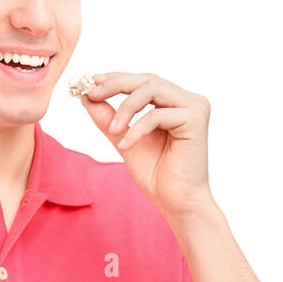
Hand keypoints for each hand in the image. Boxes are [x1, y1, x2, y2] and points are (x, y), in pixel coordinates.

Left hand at [79, 71, 212, 219]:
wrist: (177, 203)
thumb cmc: (156, 175)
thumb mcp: (124, 140)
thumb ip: (109, 119)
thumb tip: (87, 96)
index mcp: (174, 103)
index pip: (143, 81)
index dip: (117, 78)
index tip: (91, 82)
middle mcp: (187, 101)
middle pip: (147, 80)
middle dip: (116, 85)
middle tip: (92, 93)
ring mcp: (194, 107)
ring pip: (152, 90)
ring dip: (125, 108)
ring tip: (112, 129)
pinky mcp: (196, 119)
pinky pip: (157, 115)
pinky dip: (137, 129)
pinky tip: (126, 146)